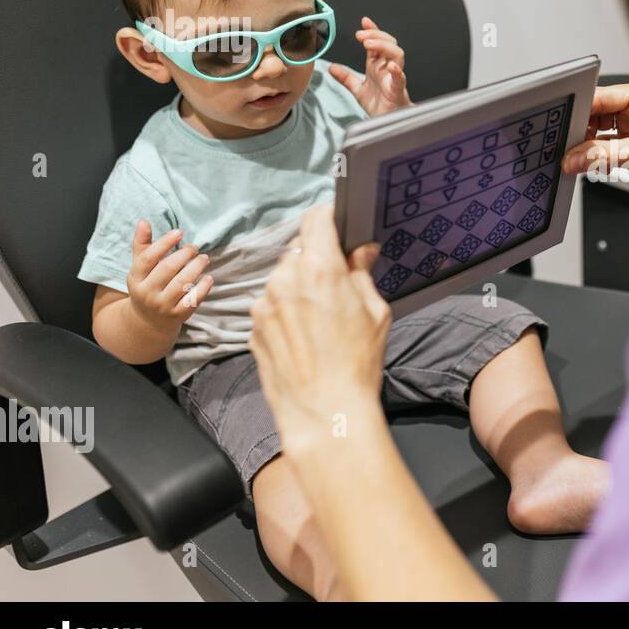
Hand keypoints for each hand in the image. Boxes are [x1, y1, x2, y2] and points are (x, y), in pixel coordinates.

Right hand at [126, 221, 212, 326]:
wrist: (148, 321)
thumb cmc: (147, 285)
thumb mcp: (140, 268)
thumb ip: (142, 245)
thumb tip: (144, 221)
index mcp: (135, 278)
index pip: (148, 258)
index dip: (164, 242)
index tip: (179, 232)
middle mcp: (147, 293)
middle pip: (167, 269)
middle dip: (184, 254)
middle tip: (194, 247)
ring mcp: (162, 305)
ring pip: (182, 283)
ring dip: (196, 267)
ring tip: (204, 258)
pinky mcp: (178, 315)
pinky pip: (193, 300)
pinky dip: (203, 287)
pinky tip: (209, 277)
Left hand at [248, 206, 390, 443]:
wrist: (325, 411)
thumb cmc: (356, 364)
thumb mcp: (375, 312)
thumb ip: (362, 274)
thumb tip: (362, 251)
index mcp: (322, 269)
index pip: (316, 219)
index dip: (327, 217)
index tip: (335, 222)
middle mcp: (286, 279)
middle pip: (299, 250)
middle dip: (317, 260)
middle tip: (337, 285)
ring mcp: (264, 303)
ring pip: (283, 278)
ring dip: (299, 286)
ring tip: (320, 319)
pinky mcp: (253, 326)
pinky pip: (271, 305)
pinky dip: (285, 311)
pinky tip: (304, 337)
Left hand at [329, 17, 410, 116]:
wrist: (388, 123)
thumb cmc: (380, 105)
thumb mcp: (357, 89)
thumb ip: (345, 77)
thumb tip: (331, 67)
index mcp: (377, 66)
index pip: (377, 42)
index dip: (372, 30)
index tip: (364, 21)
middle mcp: (387, 68)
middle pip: (389, 43)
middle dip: (376, 35)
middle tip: (361, 35)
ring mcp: (394, 77)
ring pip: (397, 54)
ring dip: (384, 46)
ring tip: (369, 44)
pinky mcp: (397, 90)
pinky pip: (400, 78)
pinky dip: (397, 71)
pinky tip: (391, 66)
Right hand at [561, 76, 628, 209]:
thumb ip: (604, 156)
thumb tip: (574, 157)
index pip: (603, 96)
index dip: (579, 111)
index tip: (560, 126)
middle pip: (601, 113)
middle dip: (582, 131)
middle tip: (564, 147)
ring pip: (607, 132)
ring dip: (592, 146)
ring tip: (575, 159)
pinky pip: (617, 147)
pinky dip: (603, 156)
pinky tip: (592, 165)